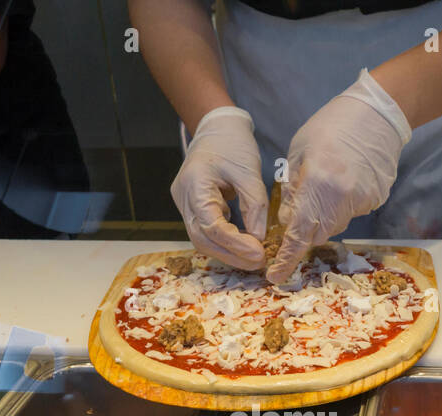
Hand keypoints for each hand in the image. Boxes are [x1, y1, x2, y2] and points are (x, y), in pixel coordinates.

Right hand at [171, 106, 268, 270]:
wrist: (216, 128)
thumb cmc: (233, 144)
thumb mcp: (250, 172)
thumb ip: (255, 206)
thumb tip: (259, 239)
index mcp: (194, 183)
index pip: (211, 225)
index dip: (235, 244)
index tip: (259, 252)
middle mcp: (183, 197)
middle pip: (202, 239)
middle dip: (231, 255)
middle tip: (258, 262)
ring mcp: (183, 203)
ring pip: (201, 240)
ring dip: (227, 252)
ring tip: (253, 258)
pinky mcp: (190, 207)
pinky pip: (205, 231)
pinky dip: (224, 242)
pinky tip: (243, 246)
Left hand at [267, 70, 411, 283]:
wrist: (378, 113)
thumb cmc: (332, 125)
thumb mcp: (298, 151)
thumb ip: (291, 190)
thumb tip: (288, 221)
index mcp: (317, 185)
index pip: (297, 234)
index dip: (285, 258)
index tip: (274, 276)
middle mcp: (341, 199)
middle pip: (317, 234)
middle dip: (305, 229)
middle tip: (301, 206)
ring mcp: (362, 202)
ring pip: (334, 225)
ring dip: (324, 215)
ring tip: (326, 182)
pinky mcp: (376, 200)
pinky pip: (351, 212)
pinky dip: (342, 204)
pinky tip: (345, 179)